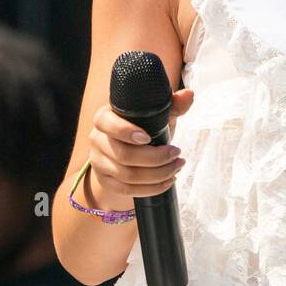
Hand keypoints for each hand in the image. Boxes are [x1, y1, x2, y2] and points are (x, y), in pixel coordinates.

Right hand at [86, 88, 195, 202]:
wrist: (131, 151)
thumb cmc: (145, 127)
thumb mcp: (157, 115)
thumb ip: (173, 104)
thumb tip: (188, 95)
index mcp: (105, 117)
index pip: (106, 123)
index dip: (126, 131)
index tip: (148, 137)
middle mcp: (97, 139)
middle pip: (123, 155)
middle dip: (156, 158)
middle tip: (177, 153)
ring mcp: (98, 162)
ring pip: (128, 175)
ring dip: (158, 174)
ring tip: (177, 166)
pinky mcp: (105, 181)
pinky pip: (127, 190)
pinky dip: (152, 188)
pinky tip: (168, 181)